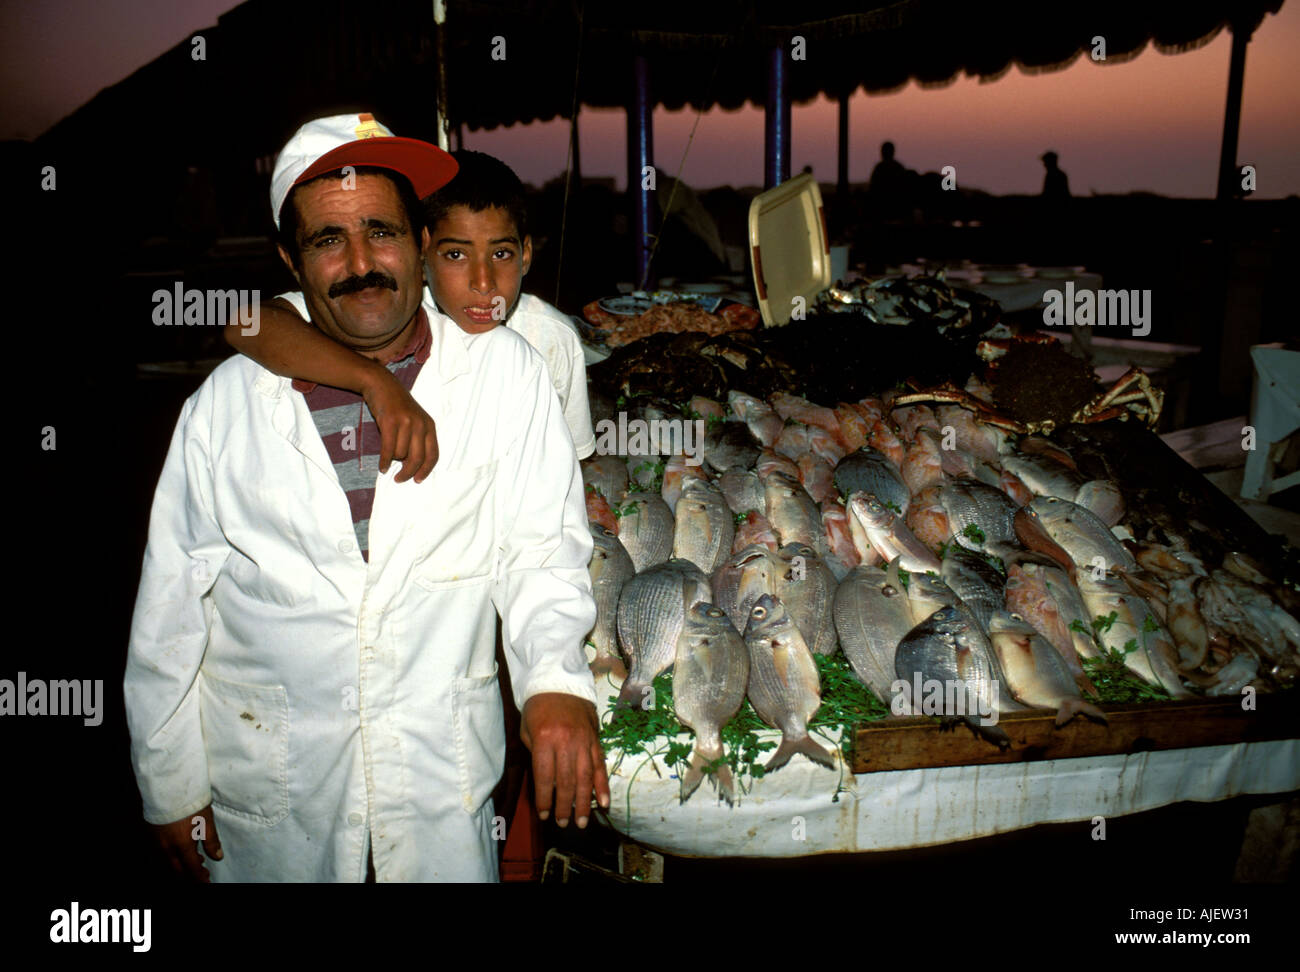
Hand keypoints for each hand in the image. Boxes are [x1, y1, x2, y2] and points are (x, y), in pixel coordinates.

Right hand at [150, 805, 221, 882]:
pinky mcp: (151, 834)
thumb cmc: (189, 802)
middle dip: (190, 875)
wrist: (167, 786)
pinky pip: (161, 853)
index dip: (199, 878)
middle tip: (202, 874)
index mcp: (182, 846)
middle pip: (177, 870)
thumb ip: (211, 841)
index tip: (206, 881)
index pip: (191, 870)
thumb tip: (217, 856)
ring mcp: (156, 842)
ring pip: (168, 862)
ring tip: (196, 860)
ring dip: (181, 865)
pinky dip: (172, 856)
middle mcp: (166, 848)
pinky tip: (181, 849)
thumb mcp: (206, 821)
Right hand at [361, 367, 438, 482]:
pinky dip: (384, 461)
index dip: (426, 470)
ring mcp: (406, 422)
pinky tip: (382, 467)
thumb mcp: (415, 419)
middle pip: (417, 458)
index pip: (433, 455)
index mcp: (430, 425)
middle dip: (408, 473)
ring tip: (388, 458)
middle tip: (400, 479)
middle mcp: (420, 424)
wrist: (381, 384)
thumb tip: (412, 465)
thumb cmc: (397, 405)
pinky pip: (388, 449)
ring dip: (393, 460)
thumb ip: (417, 439)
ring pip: (400, 454)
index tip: (418, 480)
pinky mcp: (390, 421)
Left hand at [520, 693, 609, 827]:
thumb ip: (535, 755)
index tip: (544, 814)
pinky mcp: (595, 739)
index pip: (545, 776)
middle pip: (565, 780)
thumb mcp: (527, 729)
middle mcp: (566, 741)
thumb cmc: (538, 708)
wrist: (560, 682)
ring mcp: (583, 740)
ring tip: (582, 821)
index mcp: (545, 739)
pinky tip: (603, 802)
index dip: (544, 798)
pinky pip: (600, 765)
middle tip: (562, 823)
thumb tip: (545, 782)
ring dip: (584, 802)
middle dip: (564, 806)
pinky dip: (602, 785)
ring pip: (584, 777)